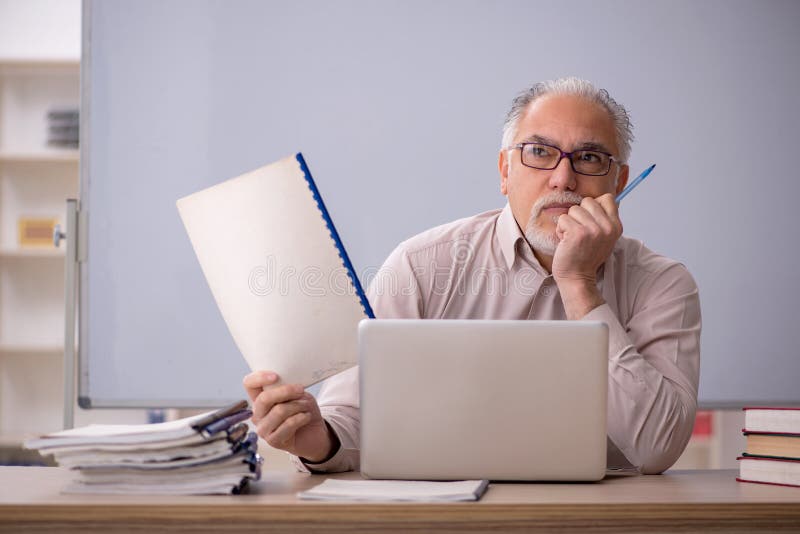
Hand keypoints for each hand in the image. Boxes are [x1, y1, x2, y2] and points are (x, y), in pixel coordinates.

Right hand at [243, 370, 336, 461]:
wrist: (314, 434)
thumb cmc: (304, 411)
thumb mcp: (298, 395)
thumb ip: (288, 388)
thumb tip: (287, 381)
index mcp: (260, 399)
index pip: (249, 384)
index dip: (259, 378)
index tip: (275, 376)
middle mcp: (258, 414)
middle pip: (264, 398)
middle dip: (285, 391)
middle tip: (301, 389)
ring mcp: (263, 429)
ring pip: (279, 411)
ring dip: (298, 406)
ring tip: (306, 406)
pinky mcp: (273, 441)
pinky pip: (288, 424)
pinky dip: (302, 417)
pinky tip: (307, 416)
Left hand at [552, 194, 621, 317]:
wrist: (577, 278)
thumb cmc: (586, 256)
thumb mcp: (604, 237)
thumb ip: (603, 219)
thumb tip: (596, 199)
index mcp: (616, 226)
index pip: (607, 198)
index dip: (594, 206)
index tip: (589, 222)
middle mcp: (608, 227)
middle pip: (588, 201)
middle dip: (579, 215)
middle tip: (579, 232)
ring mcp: (593, 230)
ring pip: (573, 209)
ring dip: (568, 223)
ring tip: (572, 238)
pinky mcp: (578, 233)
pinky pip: (563, 219)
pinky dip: (560, 230)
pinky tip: (566, 242)